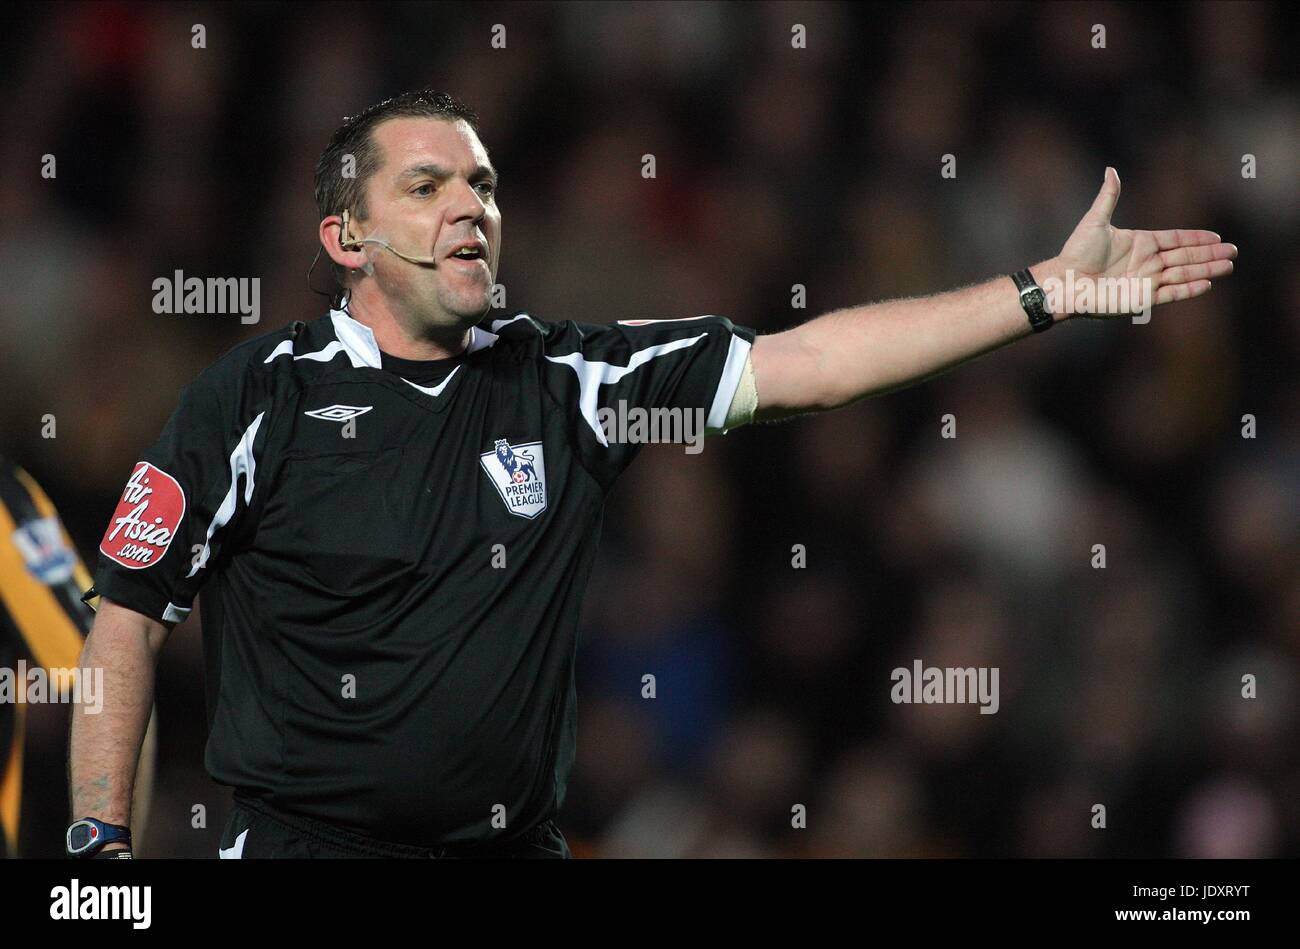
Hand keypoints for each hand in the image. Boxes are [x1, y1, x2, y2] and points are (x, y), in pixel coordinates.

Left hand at [1054, 167, 1236, 316]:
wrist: (1065, 281)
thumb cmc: (1076, 252)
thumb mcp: (1095, 221)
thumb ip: (1109, 196)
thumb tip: (1111, 170)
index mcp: (1141, 243)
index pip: (1176, 239)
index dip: (1197, 238)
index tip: (1217, 237)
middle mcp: (1147, 262)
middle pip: (1186, 256)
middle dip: (1210, 254)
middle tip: (1233, 251)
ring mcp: (1146, 281)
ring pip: (1184, 274)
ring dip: (1207, 269)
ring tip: (1229, 266)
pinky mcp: (1141, 298)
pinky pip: (1171, 293)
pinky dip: (1188, 289)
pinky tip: (1206, 283)